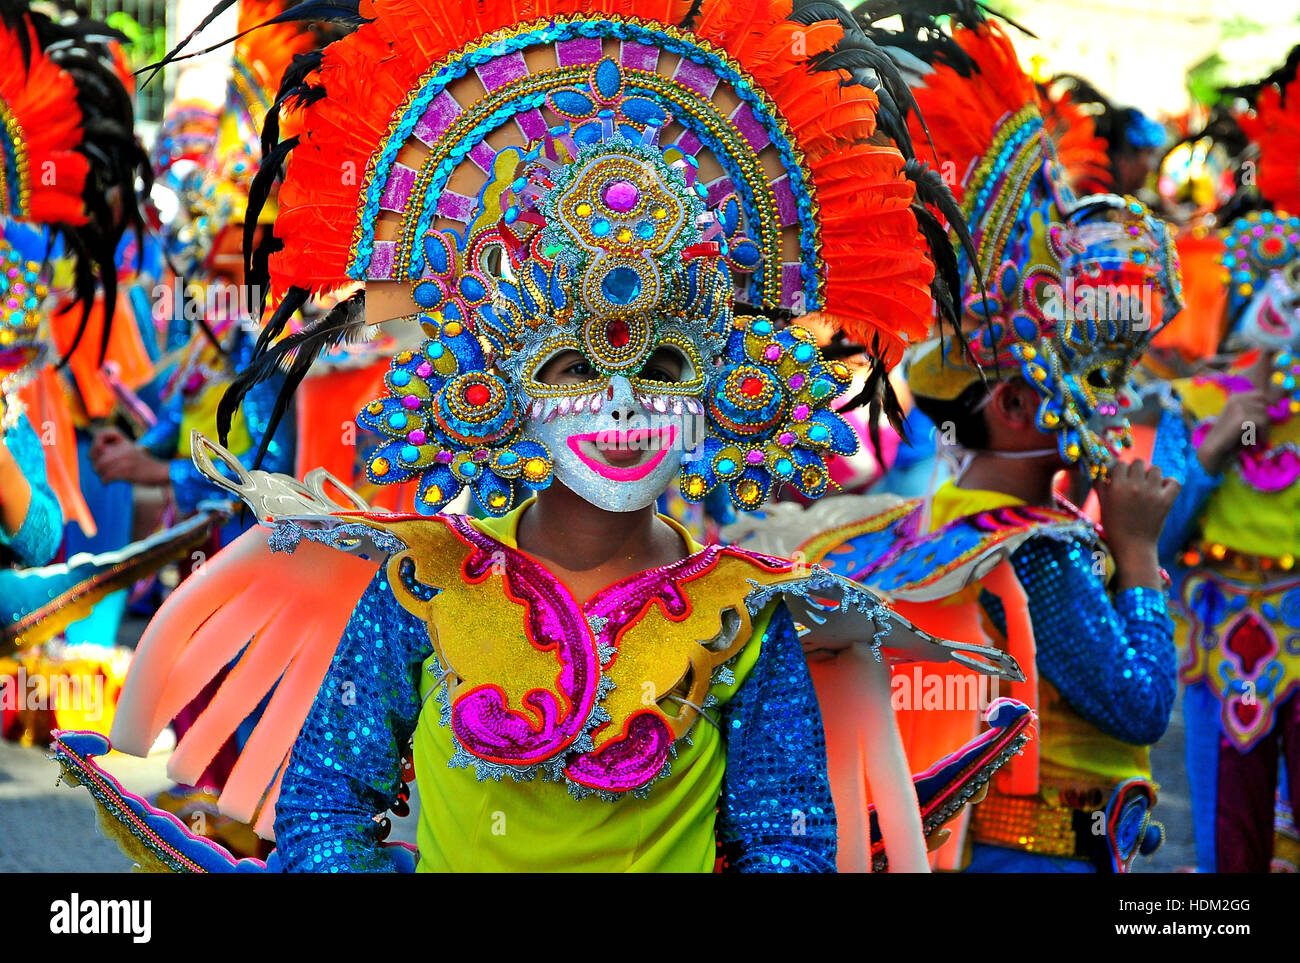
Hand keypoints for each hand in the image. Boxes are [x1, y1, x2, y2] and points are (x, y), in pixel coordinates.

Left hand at [90, 427, 171, 485]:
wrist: (160, 472)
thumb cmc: (143, 464)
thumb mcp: (131, 450)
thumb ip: (114, 449)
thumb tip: (92, 454)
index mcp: (125, 441)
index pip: (106, 433)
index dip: (97, 439)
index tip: (98, 449)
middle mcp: (125, 448)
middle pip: (99, 452)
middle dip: (95, 462)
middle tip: (98, 468)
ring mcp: (126, 460)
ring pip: (101, 465)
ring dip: (99, 472)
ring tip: (103, 476)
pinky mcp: (127, 472)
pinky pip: (107, 475)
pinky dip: (104, 480)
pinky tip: (106, 482)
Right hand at [1098, 459, 1179, 590]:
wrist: (1133, 547)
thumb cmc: (1114, 527)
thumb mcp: (1103, 505)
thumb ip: (1100, 485)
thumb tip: (1101, 471)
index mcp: (1117, 486)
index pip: (1120, 464)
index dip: (1119, 469)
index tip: (1119, 477)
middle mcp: (1135, 486)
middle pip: (1139, 462)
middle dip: (1135, 469)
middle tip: (1134, 481)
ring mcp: (1152, 493)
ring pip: (1156, 469)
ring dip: (1151, 475)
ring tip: (1147, 486)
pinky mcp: (1166, 501)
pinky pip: (1174, 481)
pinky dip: (1170, 483)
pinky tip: (1162, 489)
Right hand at [1195, 390, 1273, 474]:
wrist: (1214, 448)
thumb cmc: (1229, 436)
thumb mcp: (1241, 418)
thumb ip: (1253, 409)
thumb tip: (1274, 404)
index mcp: (1234, 397)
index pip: (1260, 395)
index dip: (1266, 406)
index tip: (1265, 420)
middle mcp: (1236, 399)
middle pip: (1264, 405)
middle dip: (1265, 419)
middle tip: (1259, 432)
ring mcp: (1238, 408)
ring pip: (1265, 414)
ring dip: (1265, 428)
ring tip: (1257, 437)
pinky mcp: (1241, 418)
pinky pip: (1262, 422)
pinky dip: (1263, 433)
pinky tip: (1258, 441)